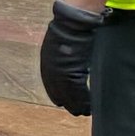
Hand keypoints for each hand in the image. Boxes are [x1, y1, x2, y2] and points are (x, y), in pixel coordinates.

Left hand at [40, 0, 103, 117]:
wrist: (72, 24)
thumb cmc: (69, 32)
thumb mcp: (58, 48)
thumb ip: (60, 60)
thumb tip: (66, 67)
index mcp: (47, 63)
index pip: (51, 85)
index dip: (59, 95)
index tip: (63, 103)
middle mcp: (51, 70)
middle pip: (59, 92)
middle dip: (68, 102)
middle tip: (76, 110)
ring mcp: (61, 71)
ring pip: (69, 95)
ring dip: (76, 105)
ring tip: (84, 111)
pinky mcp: (73, 71)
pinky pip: (78, 92)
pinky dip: (83, 100)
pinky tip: (88, 106)